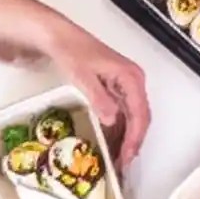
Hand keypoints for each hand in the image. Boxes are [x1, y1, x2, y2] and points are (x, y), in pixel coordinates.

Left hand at [46, 24, 150, 168]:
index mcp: (132, 78)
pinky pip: (122, 112)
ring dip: (128, 136)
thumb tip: (113, 120)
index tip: (128, 154)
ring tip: (119, 156)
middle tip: (124, 162)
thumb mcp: (83, 76)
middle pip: (140, 117)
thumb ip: (100, 98)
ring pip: (132, 116)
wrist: (58, 36)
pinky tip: (112, 140)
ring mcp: (124, 85)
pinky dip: (120, 128)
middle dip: (134, 140)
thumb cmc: (72, 51)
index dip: (136, 136)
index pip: (140, 113)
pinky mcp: (114, 88)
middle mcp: (133, 82)